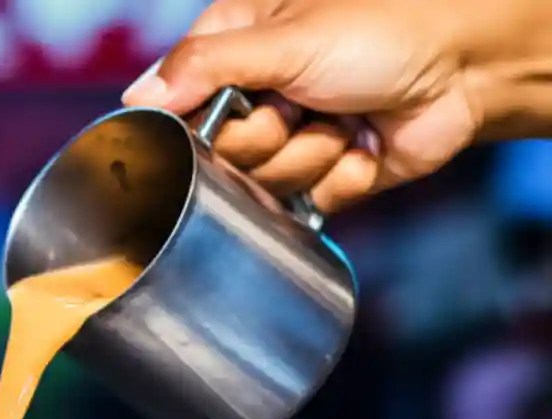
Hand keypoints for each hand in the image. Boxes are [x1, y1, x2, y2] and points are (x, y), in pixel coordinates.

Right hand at [124, 0, 488, 212]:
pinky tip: (362, 147)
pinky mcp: (324, 176)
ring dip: (309, 155)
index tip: (222, 113)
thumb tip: (136, 98)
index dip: (195, 119)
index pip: (175, 101)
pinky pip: (303, 205)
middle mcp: (256, 96)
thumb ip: (203, 68)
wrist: (468, 68)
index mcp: (234, 48)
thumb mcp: (283, 38)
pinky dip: (338, 178)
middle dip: (264, 137)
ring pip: (262, 184)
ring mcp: (290, 138)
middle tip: (299, 106)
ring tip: (343, 121)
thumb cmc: (384, 27)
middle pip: (216, 153)